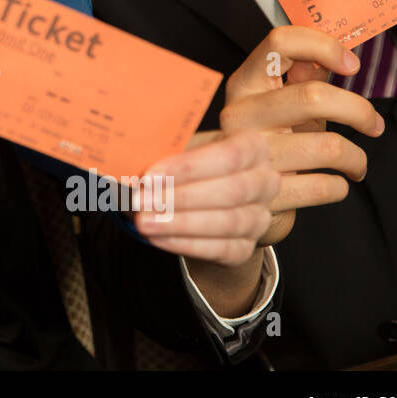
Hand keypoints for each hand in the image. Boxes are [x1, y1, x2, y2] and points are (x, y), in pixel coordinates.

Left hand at [134, 129, 280, 266]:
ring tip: (144, 222)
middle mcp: (265, 182)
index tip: (150, 175)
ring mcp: (259, 217)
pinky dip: (185, 244)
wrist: (208, 201)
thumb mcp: (184, 149)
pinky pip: (220, 249)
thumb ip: (167, 152)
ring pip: (226, 223)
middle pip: (230, 192)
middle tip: (141, 201)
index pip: (229, 156)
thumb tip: (132, 159)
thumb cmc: (193, 167)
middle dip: (180, 198)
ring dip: (179, 224)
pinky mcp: (247, 247)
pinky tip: (157, 237)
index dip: (188, 167)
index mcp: (254, 148)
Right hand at [218, 26, 379, 244]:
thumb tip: (330, 56)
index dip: (324, 47)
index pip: (280, 44)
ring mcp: (250, 156)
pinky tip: (335, 184)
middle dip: (359, 111)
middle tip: (373, 124)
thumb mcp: (279, 108)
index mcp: (244, 86)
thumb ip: (302, 80)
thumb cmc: (266, 145)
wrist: (232, 201)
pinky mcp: (265, 195)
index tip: (351, 65)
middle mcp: (241, 115)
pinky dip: (341, 186)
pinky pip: (325, 186)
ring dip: (356, 157)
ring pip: (329, 147)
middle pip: (313, 96)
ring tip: (355, 163)